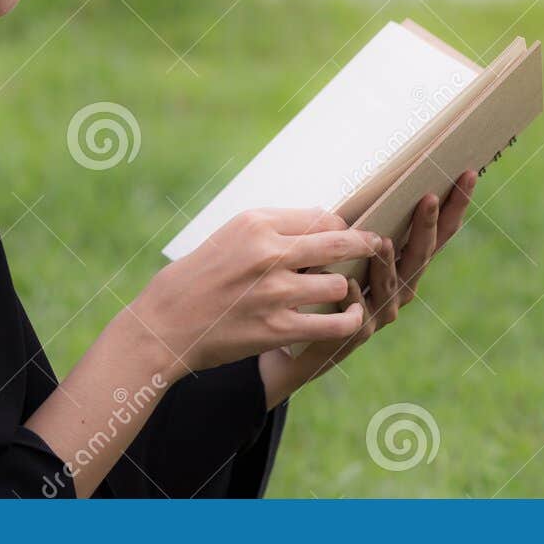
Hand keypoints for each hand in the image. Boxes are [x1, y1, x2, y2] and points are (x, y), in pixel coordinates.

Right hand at [128, 208, 382, 378]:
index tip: (349, 235)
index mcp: (256, 223)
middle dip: (365, 244)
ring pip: (339, 282)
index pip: (321, 217)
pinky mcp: (278, 327)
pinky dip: (351, 320)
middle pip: (338, 240)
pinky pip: (334, 322)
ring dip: (344, 288)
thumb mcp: (231, 235)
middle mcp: (268, 252)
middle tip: (378, 246)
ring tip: (343, 291)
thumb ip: (275, 227)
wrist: (166, 323)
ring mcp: (274, 291)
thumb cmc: (200, 276)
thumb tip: (323, 218)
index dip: (341, 227)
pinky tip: (354, 317)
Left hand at [258, 169, 477, 406]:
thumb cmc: (326, 284)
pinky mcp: (355, 334)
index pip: (436, 232)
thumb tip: (366, 180)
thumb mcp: (347, 250)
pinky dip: (355, 298)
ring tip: (385, 241)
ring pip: (391, 286)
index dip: (454, 206)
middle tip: (430, 197)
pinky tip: (351, 285)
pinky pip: (358, 314)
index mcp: (403, 265)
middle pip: (420, 256)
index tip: (467, 174)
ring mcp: (380, 313)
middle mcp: (399, 289)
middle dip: (427, 227)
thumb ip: (359, 225)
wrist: (300, 342)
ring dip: (388, 262)